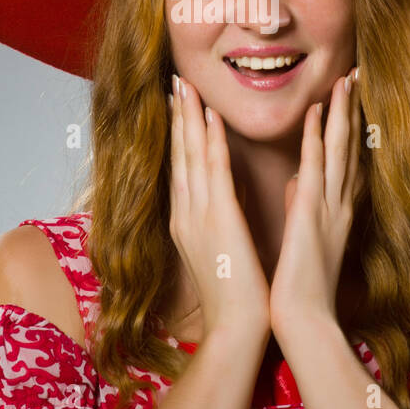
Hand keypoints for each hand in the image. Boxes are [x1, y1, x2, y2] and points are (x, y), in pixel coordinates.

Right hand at [167, 74, 271, 342]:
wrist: (235, 326)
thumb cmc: (235, 292)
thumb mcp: (223, 246)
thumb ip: (222, 215)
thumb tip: (229, 191)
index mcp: (186, 221)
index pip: (180, 167)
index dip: (178, 134)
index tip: (177, 104)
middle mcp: (185, 214)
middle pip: (178, 155)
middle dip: (177, 117)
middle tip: (174, 82)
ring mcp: (197, 216)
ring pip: (191, 156)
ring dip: (189, 118)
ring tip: (185, 86)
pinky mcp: (218, 220)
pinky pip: (214, 172)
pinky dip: (211, 142)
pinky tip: (211, 118)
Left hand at [269, 66, 363, 334]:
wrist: (304, 319)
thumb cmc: (301, 286)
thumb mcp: (302, 237)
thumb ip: (300, 205)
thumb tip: (294, 182)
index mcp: (336, 211)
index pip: (346, 160)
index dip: (350, 127)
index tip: (351, 97)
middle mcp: (339, 204)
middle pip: (349, 147)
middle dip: (353, 110)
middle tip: (356, 75)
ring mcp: (329, 207)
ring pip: (338, 149)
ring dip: (342, 112)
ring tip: (346, 79)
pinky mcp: (312, 213)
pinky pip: (316, 166)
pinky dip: (318, 136)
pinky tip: (319, 111)